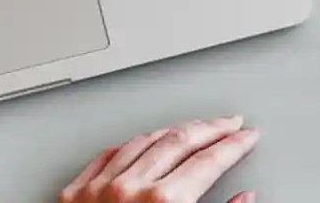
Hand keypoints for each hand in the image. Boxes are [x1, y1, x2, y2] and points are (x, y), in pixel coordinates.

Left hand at [60, 116, 257, 202]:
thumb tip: (243, 199)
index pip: (211, 160)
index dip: (234, 145)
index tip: (246, 137)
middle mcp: (130, 189)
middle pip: (181, 141)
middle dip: (211, 128)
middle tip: (228, 124)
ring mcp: (98, 189)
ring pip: (143, 140)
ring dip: (173, 130)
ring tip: (190, 128)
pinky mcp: (72, 196)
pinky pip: (106, 156)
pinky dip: (129, 145)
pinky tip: (140, 143)